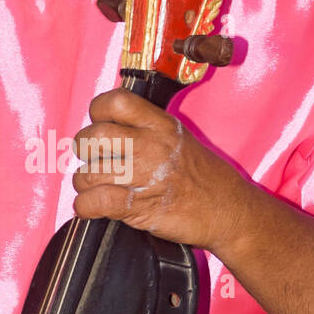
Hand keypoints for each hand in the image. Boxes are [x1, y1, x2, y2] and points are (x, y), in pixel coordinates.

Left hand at [71, 88, 246, 252]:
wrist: (229, 211)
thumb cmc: (205, 177)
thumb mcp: (180, 138)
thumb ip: (145, 128)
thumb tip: (106, 125)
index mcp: (160, 124)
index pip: (115, 102)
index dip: (98, 112)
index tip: (99, 124)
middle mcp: (150, 146)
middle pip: (93, 137)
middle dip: (84, 151)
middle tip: (93, 160)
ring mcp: (144, 176)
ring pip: (89, 173)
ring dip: (84, 183)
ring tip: (94, 187)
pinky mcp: (139, 207)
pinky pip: (95, 201)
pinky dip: (85, 206)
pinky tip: (91, 207)